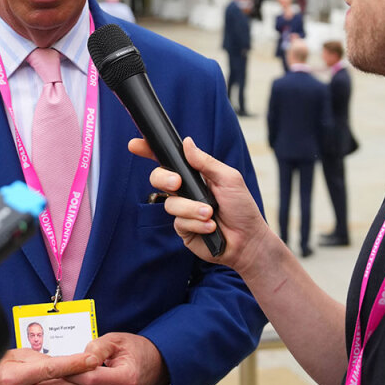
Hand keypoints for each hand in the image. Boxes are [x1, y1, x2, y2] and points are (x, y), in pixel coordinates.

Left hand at [70, 333, 165, 384]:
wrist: (154, 366)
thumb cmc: (134, 351)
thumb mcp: (116, 340)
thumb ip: (97, 348)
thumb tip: (82, 360)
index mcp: (127, 379)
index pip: (89, 380)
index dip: (71, 372)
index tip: (62, 365)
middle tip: (66, 373)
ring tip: (76, 379)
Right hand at [129, 136, 271, 276]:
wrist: (248, 241)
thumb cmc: (242, 208)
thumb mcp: (229, 179)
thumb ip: (206, 162)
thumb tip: (187, 143)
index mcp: (195, 175)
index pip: (168, 160)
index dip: (149, 151)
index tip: (135, 145)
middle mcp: (185, 191)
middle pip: (158, 178)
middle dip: (164, 179)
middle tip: (177, 183)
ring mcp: (182, 210)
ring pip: (170, 204)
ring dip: (192, 209)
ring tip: (210, 214)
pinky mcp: (183, 229)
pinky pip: (179, 222)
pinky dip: (196, 224)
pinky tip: (210, 227)